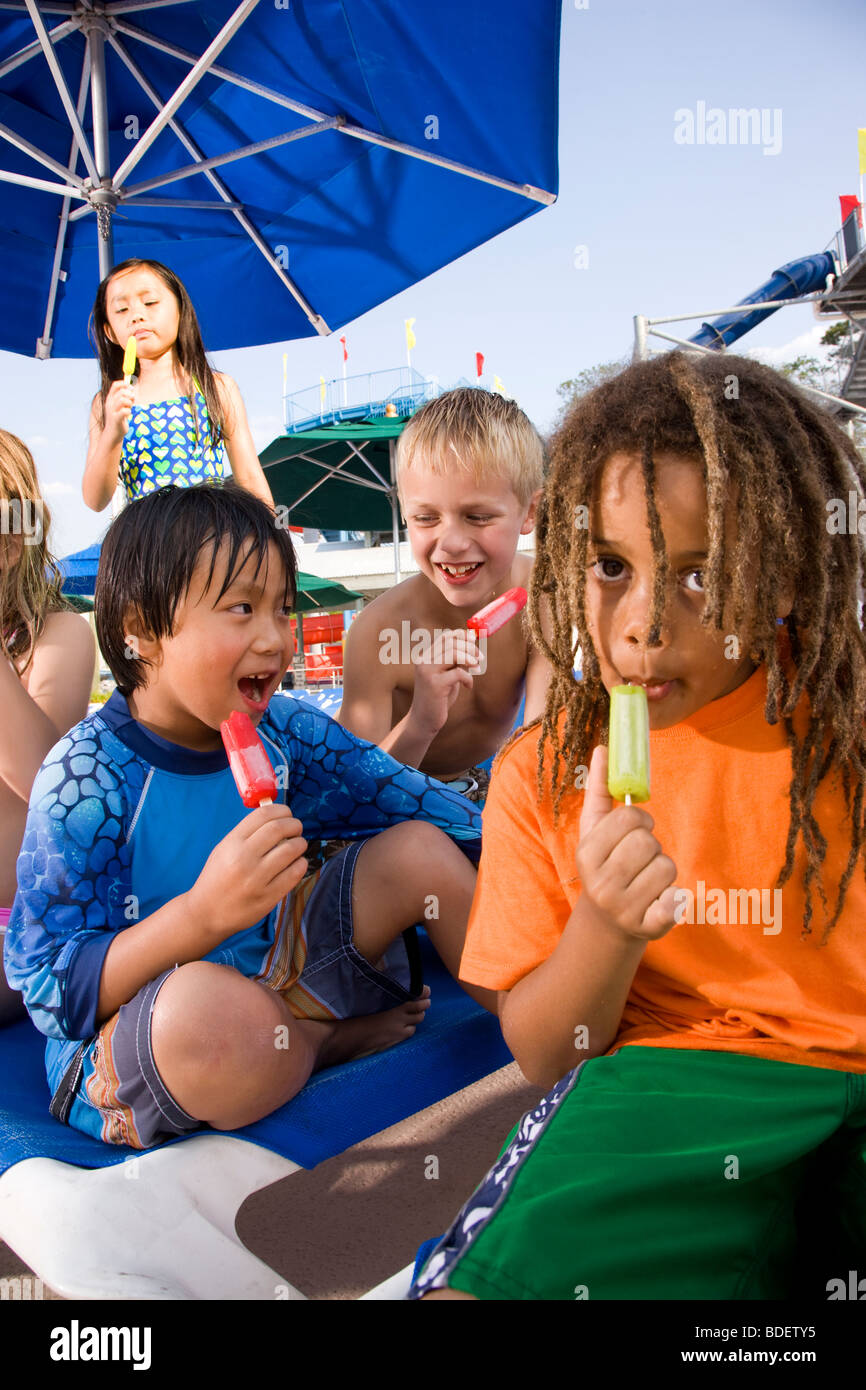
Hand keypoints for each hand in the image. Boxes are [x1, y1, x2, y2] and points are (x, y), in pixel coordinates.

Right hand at [102, 379, 136, 443]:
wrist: (113, 433)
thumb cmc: (119, 418)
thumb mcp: (121, 406)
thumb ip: (126, 397)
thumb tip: (132, 388)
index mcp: (110, 398)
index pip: (115, 385)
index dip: (124, 384)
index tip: (131, 388)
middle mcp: (109, 403)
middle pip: (121, 392)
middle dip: (130, 395)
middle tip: (133, 400)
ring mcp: (112, 411)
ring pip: (123, 400)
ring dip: (130, 403)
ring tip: (130, 408)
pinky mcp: (116, 419)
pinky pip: (125, 411)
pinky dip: (129, 411)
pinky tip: (128, 414)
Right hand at [187, 805, 307, 944]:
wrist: (206, 912)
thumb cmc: (217, 878)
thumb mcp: (224, 849)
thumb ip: (247, 833)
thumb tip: (276, 817)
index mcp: (232, 843)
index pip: (262, 815)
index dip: (281, 810)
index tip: (287, 814)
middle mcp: (244, 859)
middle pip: (279, 828)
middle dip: (294, 824)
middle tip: (297, 828)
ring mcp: (256, 879)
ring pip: (291, 850)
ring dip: (300, 844)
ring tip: (298, 845)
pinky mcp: (268, 897)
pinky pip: (294, 873)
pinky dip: (301, 864)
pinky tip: (297, 863)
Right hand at [410, 628, 481, 735]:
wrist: (424, 720)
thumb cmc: (438, 697)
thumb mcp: (448, 675)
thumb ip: (456, 660)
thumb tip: (471, 638)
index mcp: (425, 657)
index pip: (445, 637)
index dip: (462, 636)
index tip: (474, 642)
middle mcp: (423, 661)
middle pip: (450, 643)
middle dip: (470, 648)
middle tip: (480, 658)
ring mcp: (427, 672)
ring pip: (453, 653)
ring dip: (470, 659)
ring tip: (477, 668)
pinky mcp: (434, 684)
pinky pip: (458, 673)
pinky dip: (468, 678)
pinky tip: (468, 686)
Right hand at [575, 745, 678, 941]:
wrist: (605, 924)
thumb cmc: (604, 865)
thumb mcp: (594, 831)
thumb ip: (599, 790)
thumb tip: (603, 749)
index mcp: (587, 854)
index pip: (630, 818)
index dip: (639, 821)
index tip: (634, 832)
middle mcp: (601, 883)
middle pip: (649, 842)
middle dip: (652, 846)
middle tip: (639, 860)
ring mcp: (623, 908)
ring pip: (667, 866)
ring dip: (664, 870)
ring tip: (646, 880)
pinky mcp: (648, 927)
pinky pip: (678, 900)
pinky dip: (676, 899)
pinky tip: (659, 902)